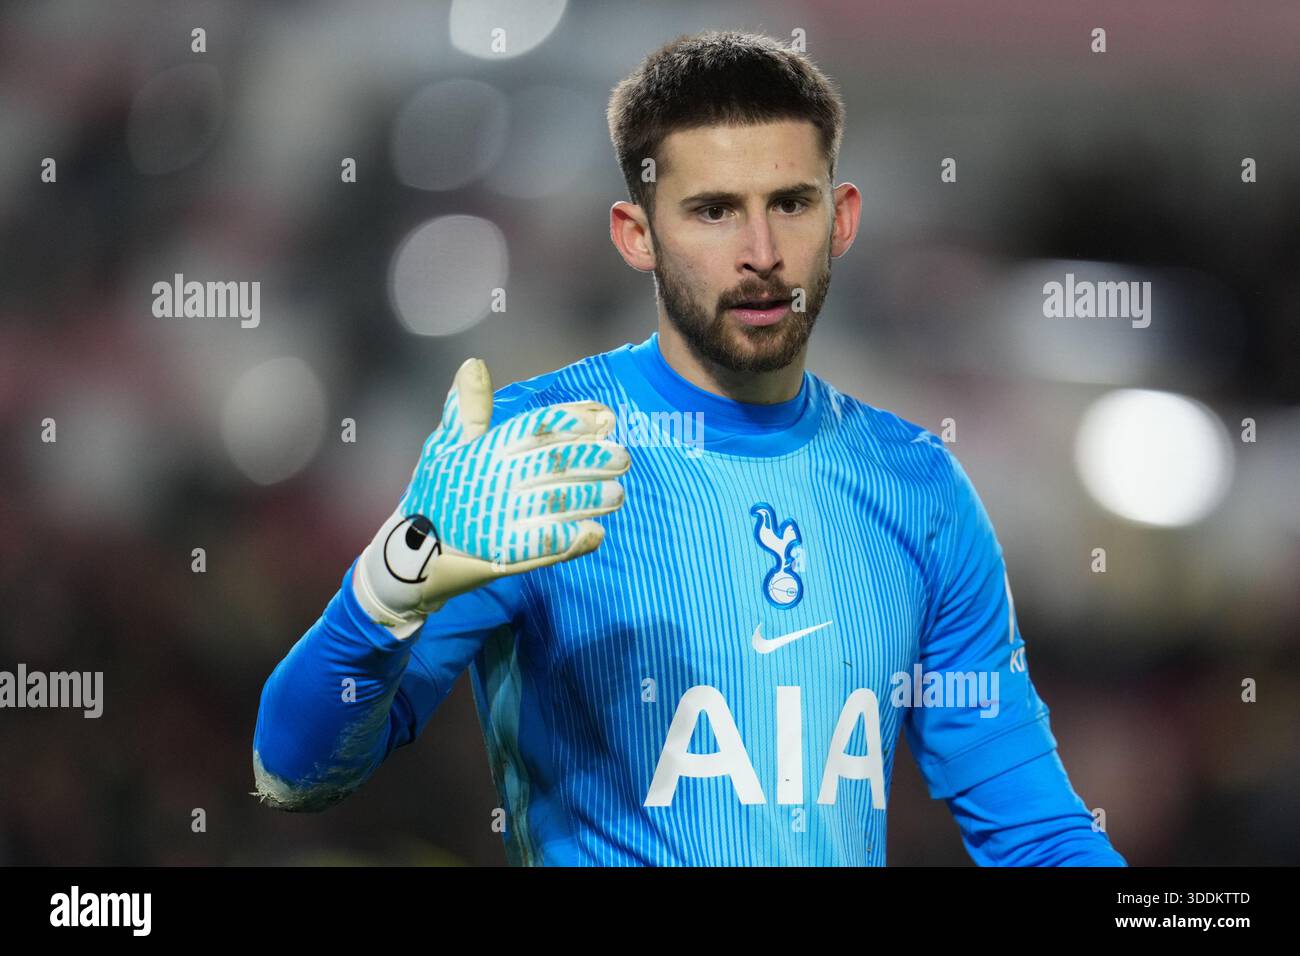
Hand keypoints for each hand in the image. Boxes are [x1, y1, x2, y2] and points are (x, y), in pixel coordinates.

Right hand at [353, 358, 629, 630]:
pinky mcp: (501, 556)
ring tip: (617, 493)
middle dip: (593, 458)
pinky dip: (571, 540)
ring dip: (591, 498)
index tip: (604, 417)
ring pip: (556, 503)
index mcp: (482, 451)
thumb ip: (467, 410)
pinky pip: (543, 545)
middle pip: (554, 463)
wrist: (405, 557)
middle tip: (622, 456)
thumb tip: (473, 365)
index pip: (535, 427)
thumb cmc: (433, 495)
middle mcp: (492, 481)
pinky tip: (595, 533)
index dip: (572, 419)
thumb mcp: (445, 449)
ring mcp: (497, 519)